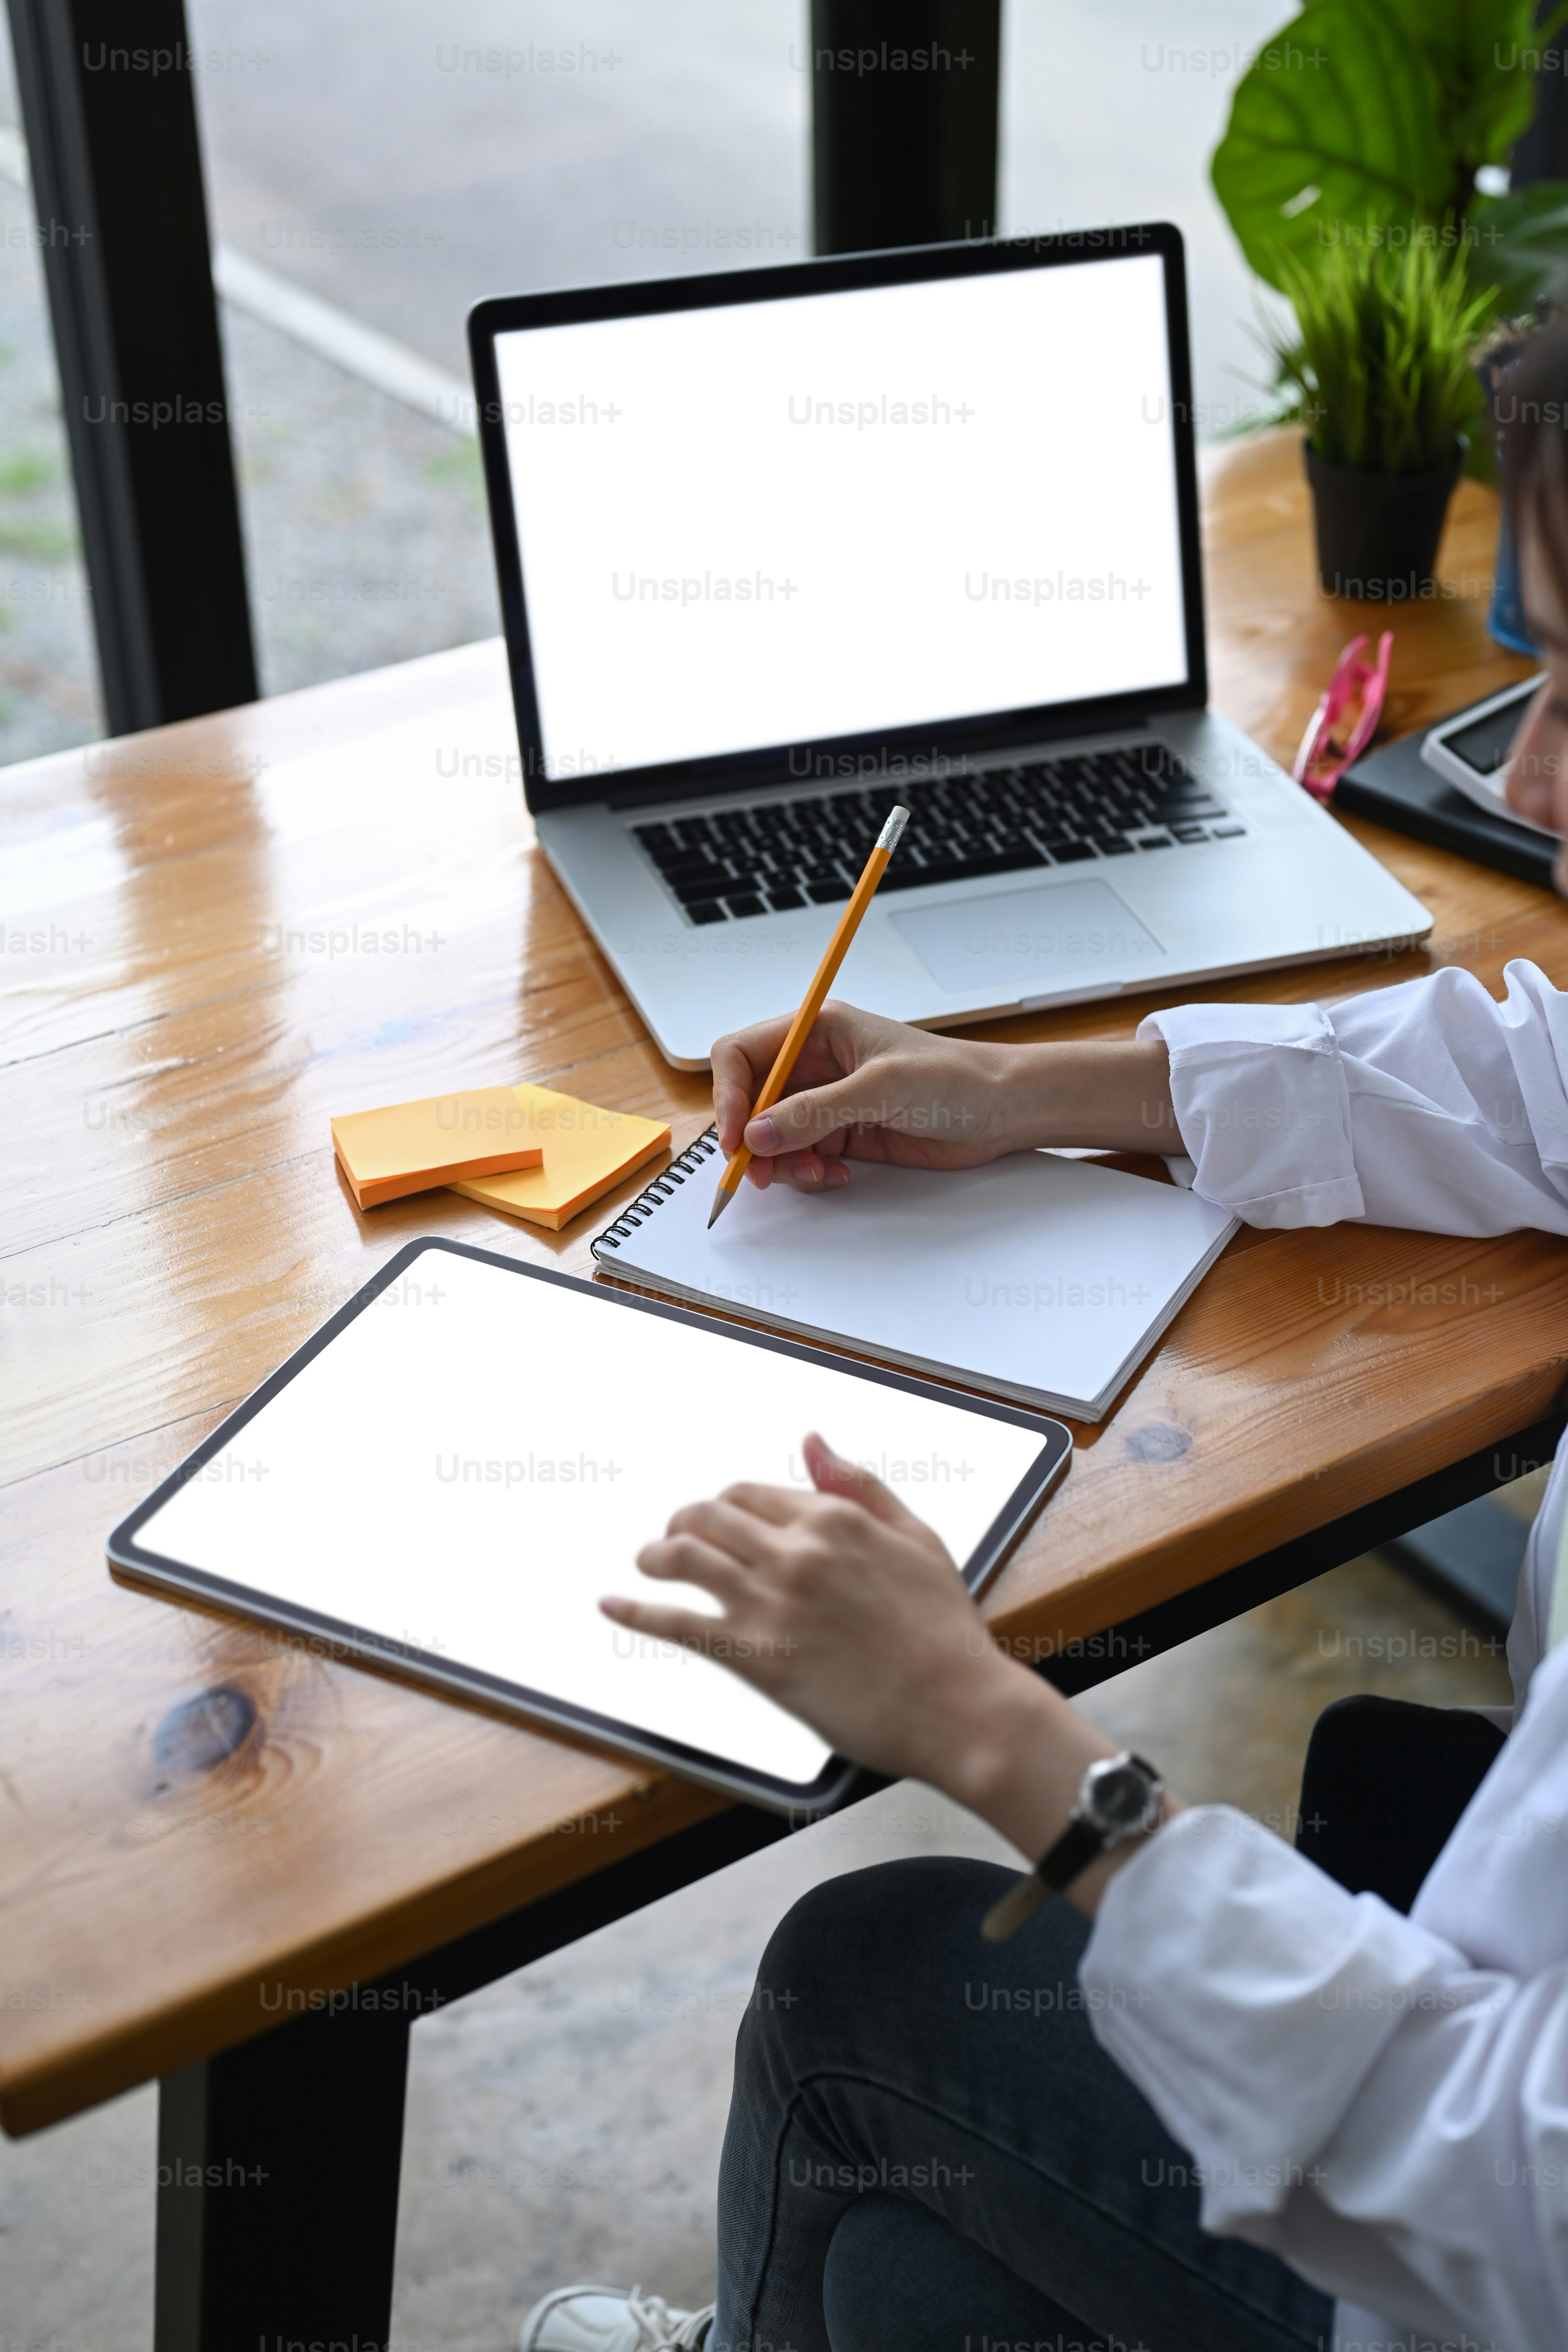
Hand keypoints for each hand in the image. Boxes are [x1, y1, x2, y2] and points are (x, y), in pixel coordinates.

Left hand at [604, 1432, 1000, 1783]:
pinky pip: (675, 1623)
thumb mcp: (916, 1537)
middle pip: (708, 1516)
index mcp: (834, 1520)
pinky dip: (634, 1612)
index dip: (726, 1505)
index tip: (718, 1518)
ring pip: (684, 1556)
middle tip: (674, 1537)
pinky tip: (612, 1607)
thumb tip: (812, 1441)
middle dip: (683, 1522)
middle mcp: (795, 1552)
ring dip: (655, 1555)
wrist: (960, 1709)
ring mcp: (770, 1603)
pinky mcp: (754, 1657)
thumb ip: (859, 1484)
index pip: (751, 1493)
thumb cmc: (945, 1633)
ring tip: (647, 1562)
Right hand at [711, 1001, 1012, 1192]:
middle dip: (753, 1139)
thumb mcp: (882, 1088)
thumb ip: (815, 1111)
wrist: (1004, 1109)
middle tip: (763, 1173)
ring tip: (816, 1174)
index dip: (730, 1094)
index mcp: (819, 1030)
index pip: (742, 1054)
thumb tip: (759, 1133)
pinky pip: (803, 1156)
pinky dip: (809, 1172)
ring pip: (773, 1135)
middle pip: (751, 1101)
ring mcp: (830, 1100)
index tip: (736, 1136)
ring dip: (783, 1162)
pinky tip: (837, 1176)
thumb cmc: (956, 1078)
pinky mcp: (845, 1133)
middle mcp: (818, 1063)